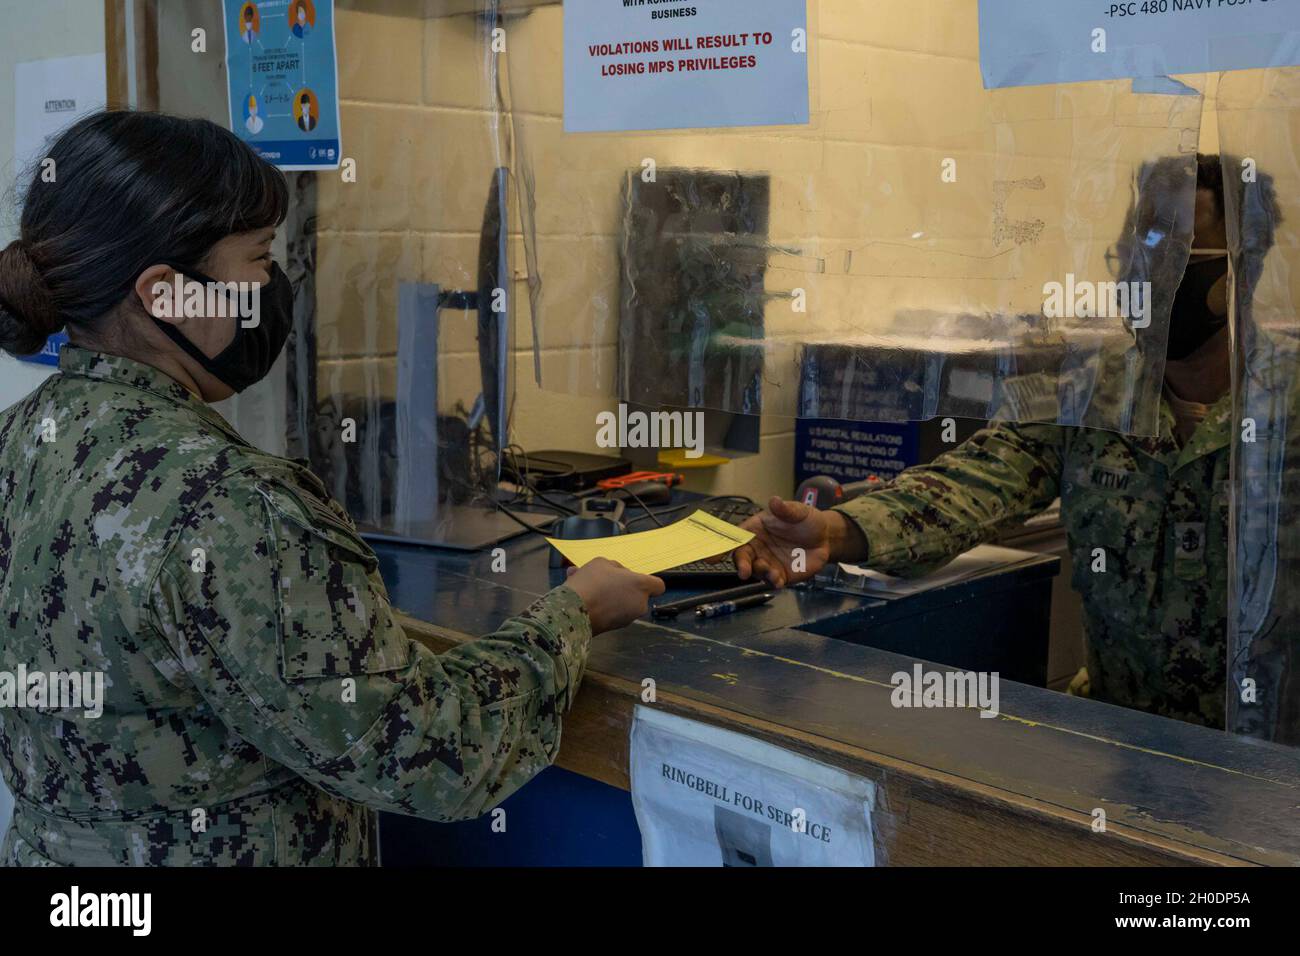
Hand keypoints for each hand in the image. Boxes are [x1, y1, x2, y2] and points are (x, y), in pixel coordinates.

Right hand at [564, 558, 665, 634]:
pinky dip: (600, 607)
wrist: (573, 612)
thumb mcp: (601, 563)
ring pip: (620, 604)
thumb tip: (616, 574)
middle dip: (621, 588)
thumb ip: (614, 568)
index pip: (658, 586)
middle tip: (601, 580)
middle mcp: (639, 605)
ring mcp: (627, 619)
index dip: (647, 582)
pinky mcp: (613, 629)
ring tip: (584, 585)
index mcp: (641, 586)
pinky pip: (610, 613)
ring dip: (607, 596)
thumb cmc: (591, 582)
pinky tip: (581, 598)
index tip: (633, 579)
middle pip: (636, 595)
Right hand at [730, 496, 863, 587]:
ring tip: (772, 573)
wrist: (826, 538)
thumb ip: (785, 509)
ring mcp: (768, 562)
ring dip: (760, 573)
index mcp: (755, 529)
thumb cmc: (807, 521)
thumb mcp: (798, 511)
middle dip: (741, 565)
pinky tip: (779, 580)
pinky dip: (773, 582)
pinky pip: (772, 581)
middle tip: (743, 571)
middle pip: (742, 558)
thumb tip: (775, 501)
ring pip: (756, 571)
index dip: (722, 546)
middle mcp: (758, 547)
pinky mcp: (780, 575)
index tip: (713, 556)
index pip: (735, 538)